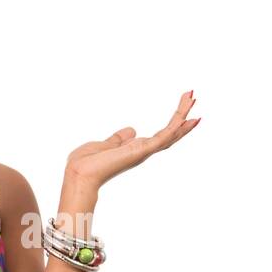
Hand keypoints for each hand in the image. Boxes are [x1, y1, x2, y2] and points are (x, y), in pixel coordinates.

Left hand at [64, 90, 199, 192]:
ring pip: (170, 132)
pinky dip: (176, 126)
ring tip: (192, 98)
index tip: (182, 111)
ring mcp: (144, 152)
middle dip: (182, 116)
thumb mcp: (105, 144)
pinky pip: (164, 136)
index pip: (160, 136)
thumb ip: (119, 138)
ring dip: (182, 115)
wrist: (79, 174)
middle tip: (192, 97)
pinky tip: (187, 118)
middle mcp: (143, 152)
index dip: (173, 124)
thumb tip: (131, 130)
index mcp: (135, 150)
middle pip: (170, 133)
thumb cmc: (86, 163)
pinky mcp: (142, 151)